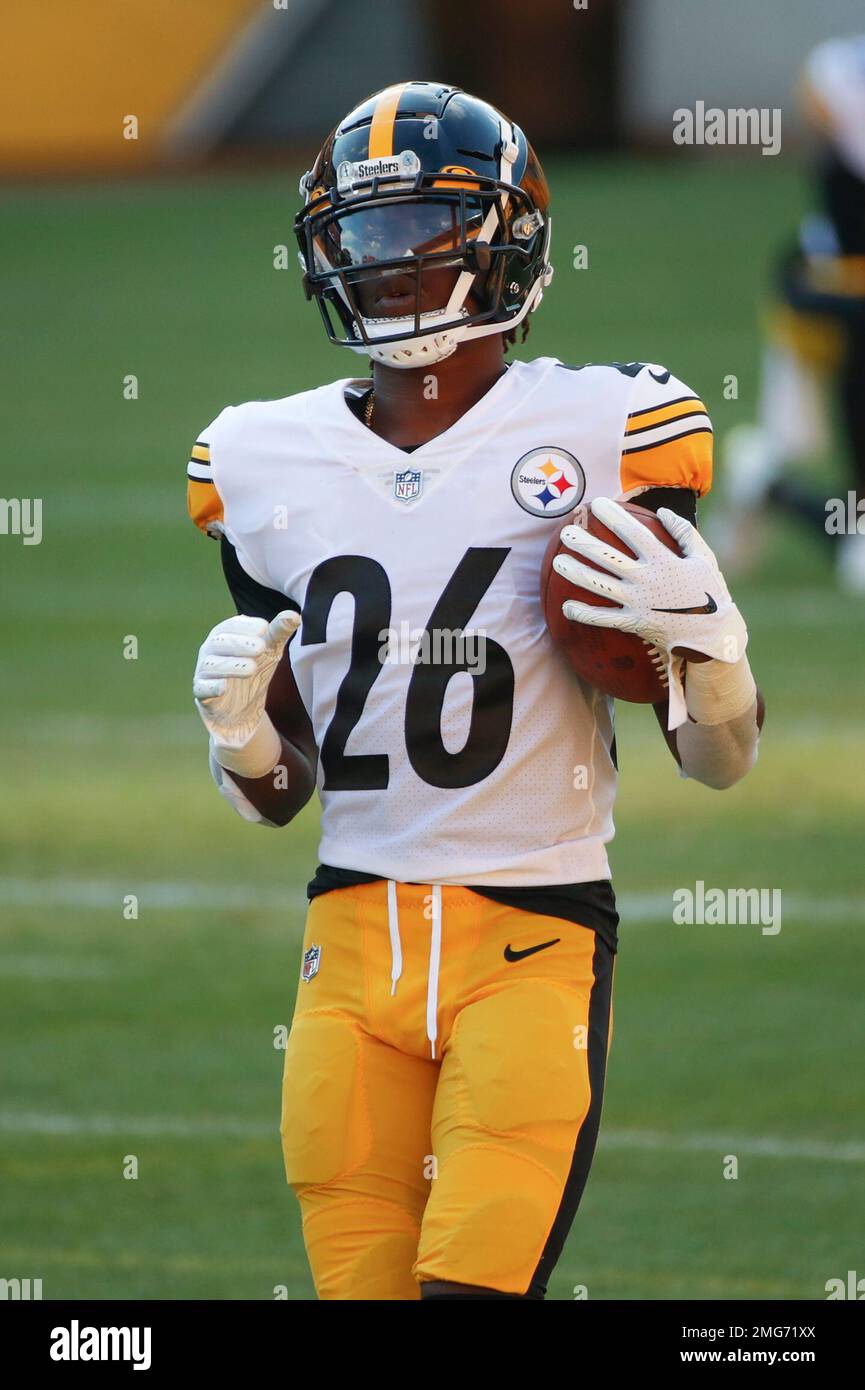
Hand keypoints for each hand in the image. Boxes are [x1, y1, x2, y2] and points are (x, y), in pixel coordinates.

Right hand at [194, 611, 300, 751]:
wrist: (241, 706)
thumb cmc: (253, 668)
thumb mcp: (269, 650)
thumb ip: (279, 632)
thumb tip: (295, 615)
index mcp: (224, 634)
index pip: (231, 625)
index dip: (246, 625)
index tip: (265, 627)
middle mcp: (210, 650)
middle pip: (219, 642)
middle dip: (240, 643)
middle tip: (261, 647)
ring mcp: (205, 671)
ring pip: (211, 665)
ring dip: (231, 665)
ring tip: (251, 668)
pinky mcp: (203, 692)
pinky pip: (203, 688)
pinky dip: (212, 687)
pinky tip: (224, 687)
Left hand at [553, 498, 747, 663]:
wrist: (713, 635)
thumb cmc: (710, 593)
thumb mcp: (704, 558)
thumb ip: (684, 532)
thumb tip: (662, 511)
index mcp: (663, 560)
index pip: (632, 532)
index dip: (612, 516)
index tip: (595, 504)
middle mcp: (646, 579)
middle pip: (607, 557)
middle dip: (583, 543)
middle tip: (565, 531)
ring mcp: (638, 602)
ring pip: (599, 584)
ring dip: (576, 573)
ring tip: (557, 562)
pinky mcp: (634, 623)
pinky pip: (603, 618)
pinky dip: (583, 613)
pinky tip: (565, 606)